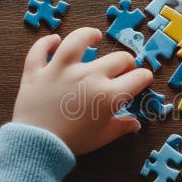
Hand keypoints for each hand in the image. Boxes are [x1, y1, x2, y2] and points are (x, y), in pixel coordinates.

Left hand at [13, 28, 153, 155]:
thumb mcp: (102, 137)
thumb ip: (120, 127)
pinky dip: (46, 43)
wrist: (36, 145)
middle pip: (117, 58)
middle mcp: (88, 75)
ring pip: (77, 41)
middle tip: (124, 67)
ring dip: (89, 36)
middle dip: (127, 62)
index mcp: (108, 94)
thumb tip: (135, 124)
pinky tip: (54, 40)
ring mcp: (61, 70)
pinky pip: (40, 50)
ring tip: (94, 36)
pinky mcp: (37, 70)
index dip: (144, 78)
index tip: (142, 80)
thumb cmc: (73, 142)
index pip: (138, 78)